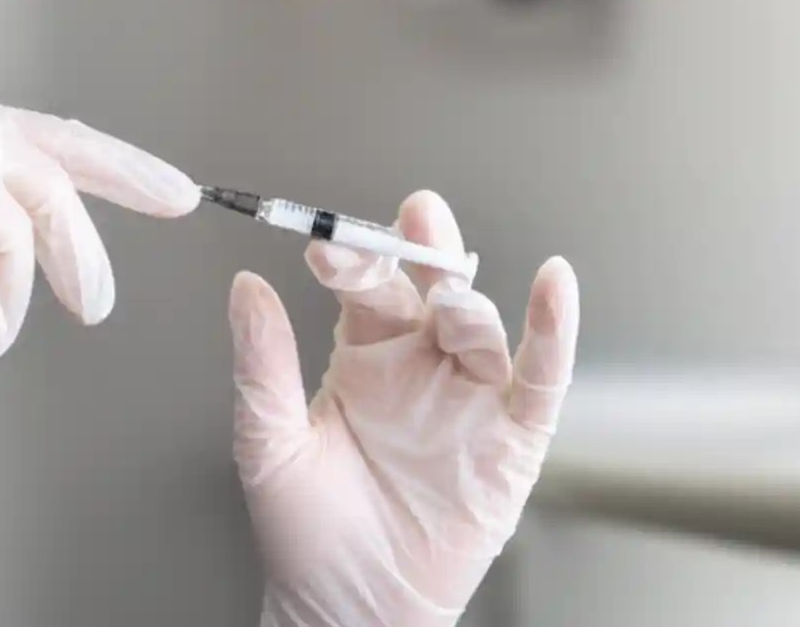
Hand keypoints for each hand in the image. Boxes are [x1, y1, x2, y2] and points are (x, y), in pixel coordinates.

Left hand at [228, 191, 578, 625]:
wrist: (349, 606)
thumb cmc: (306, 531)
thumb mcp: (268, 443)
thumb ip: (261, 365)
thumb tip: (243, 288)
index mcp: (363, 355)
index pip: (365, 286)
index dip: (352, 259)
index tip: (325, 244)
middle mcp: (420, 366)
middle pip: (430, 287)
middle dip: (423, 248)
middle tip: (415, 212)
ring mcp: (468, 397)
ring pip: (480, 327)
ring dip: (466, 305)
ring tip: (446, 301)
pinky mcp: (512, 438)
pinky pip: (541, 376)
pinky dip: (555, 330)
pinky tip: (555, 286)